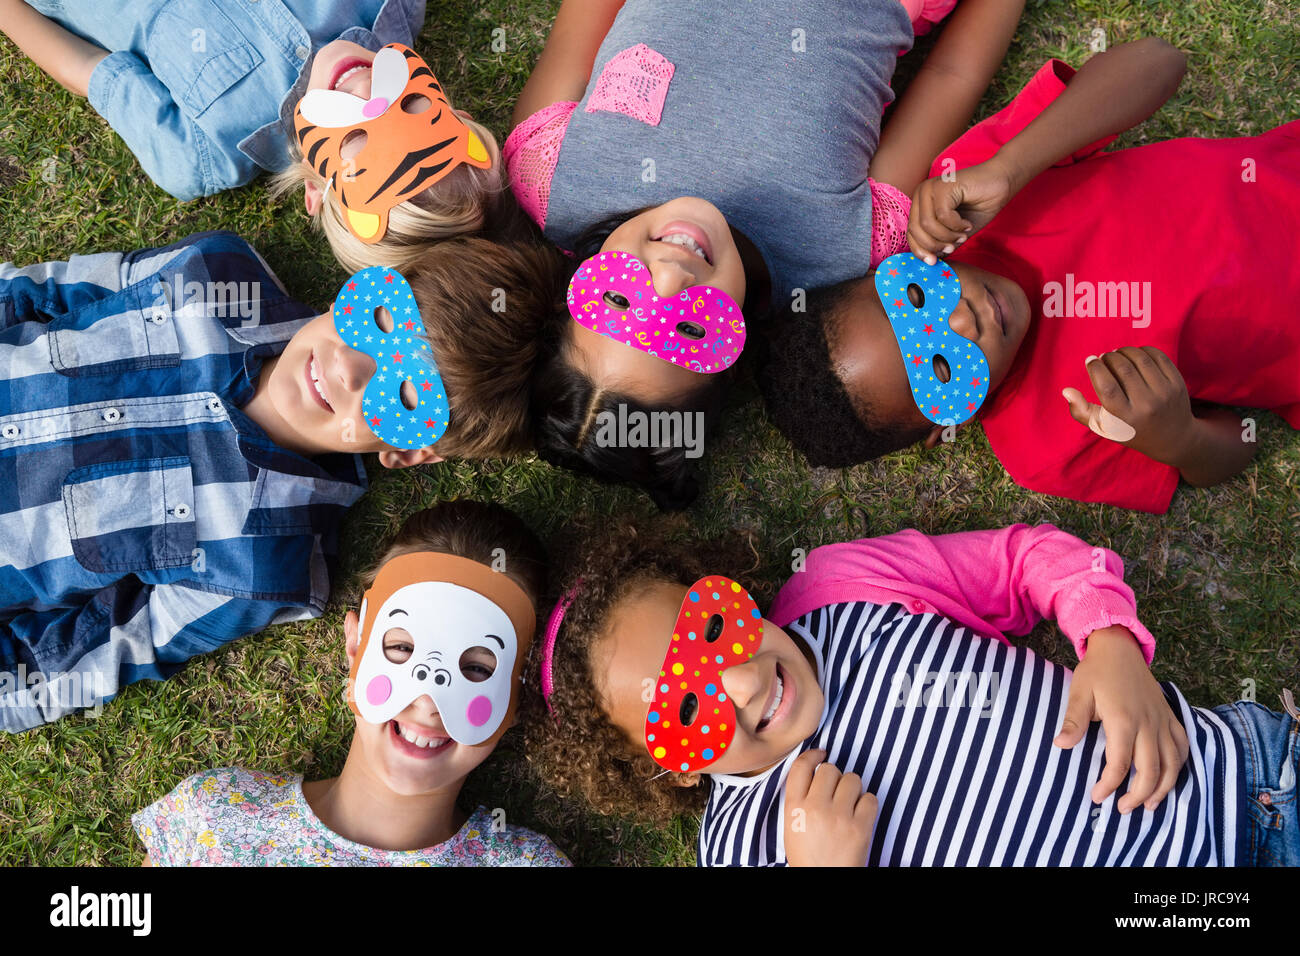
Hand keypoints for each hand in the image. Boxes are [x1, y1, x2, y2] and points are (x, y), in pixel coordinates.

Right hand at [783, 749, 877, 865]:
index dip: (813, 755)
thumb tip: (817, 770)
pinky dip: (867, 804)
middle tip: (836, 792)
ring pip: (852, 779)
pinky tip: (860, 815)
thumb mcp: (792, 825)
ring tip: (849, 804)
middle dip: (835, 777)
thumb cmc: (808, 856)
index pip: (802, 767)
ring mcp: (839, 817)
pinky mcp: (860, 828)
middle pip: (830, 769)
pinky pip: (870, 798)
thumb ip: (800, 797)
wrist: (822, 880)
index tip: (821, 755)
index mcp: (794, 807)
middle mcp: (815, 808)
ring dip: (852, 788)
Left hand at [907, 158, 1016, 264]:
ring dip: (947, 236)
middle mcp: (921, 193)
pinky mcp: (943, 186)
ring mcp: (930, 188)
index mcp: (920, 203)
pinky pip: (943, 216)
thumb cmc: (979, 204)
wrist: (1001, 182)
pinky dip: (956, 225)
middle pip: (916, 230)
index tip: (933, 262)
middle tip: (953, 246)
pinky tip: (967, 224)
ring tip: (963, 234)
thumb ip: (942, 243)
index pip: (911, 232)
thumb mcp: (956, 231)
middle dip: (935, 245)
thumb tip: (931, 261)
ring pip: (928, 225)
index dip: (920, 250)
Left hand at [1055, 626, 1188, 812]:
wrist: (1119, 648)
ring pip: (1173, 763)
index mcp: (1123, 720)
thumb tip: (1060, 745)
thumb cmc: (1096, 672)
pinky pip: (1183, 746)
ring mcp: (1163, 721)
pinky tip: (1170, 778)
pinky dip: (1180, 766)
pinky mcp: (1170, 717)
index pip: (1119, 764)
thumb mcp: (1079, 693)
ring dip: (1163, 788)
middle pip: (1151, 770)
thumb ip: (1073, 721)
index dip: (1109, 785)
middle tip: (1122, 808)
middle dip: (1138, 795)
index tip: (1097, 797)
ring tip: (1149, 805)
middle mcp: (1148, 724)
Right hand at [1062, 347, 1196, 465]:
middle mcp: (1146, 405)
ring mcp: (1164, 393)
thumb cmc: (1130, 431)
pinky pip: (1158, 357)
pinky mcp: (1177, 383)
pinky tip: (1135, 355)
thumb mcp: (1103, 427)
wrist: (1171, 438)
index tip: (1091, 360)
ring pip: (1140, 358)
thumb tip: (1066, 391)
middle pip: (1123, 369)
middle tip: (1104, 358)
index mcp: (1125, 418)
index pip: (1106, 386)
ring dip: (1125, 351)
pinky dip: (1143, 350)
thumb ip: (1080, 411)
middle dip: (1109, 357)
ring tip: (1118, 354)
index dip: (1095, 367)